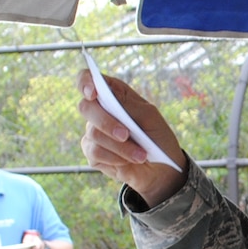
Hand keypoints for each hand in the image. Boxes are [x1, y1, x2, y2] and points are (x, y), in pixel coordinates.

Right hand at [77, 70, 186, 206]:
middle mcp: (100, 111)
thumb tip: (107, 95)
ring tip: (140, 155)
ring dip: (120, 147)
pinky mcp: (93, 153)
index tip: (92, 93)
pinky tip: (128, 161)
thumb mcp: (149, 116)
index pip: (88, 79)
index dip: (85, 82)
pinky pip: (95, 152)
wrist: (161, 169)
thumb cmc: (157, 137)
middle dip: (106, 122)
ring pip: (94, 133)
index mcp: (114, 94)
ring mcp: (94, 132)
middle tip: (125, 135)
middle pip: (85, 107)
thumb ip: (128, 104)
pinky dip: (115, 157)